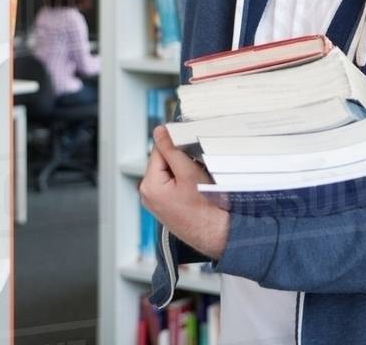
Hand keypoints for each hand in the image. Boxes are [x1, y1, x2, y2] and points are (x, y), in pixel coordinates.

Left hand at [139, 125, 229, 260]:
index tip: (191, 146)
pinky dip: (183, 182)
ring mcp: (156, 202)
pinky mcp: (166, 207)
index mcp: (149, 186)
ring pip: (168, 172)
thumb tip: (159, 131)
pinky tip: (195, 189)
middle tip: (197, 168)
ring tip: (197, 181)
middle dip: (179, 159)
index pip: (158, 150)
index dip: (176, 145)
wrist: (217, 235)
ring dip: (183, 170)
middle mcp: (148, 195)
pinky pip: (172, 184)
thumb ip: (172, 150)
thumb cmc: (206, 210)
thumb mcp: (189, 173)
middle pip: (162, 161)